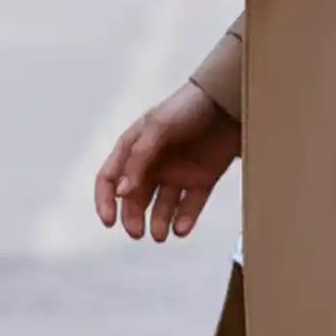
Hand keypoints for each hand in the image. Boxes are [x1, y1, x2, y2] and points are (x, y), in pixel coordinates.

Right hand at [94, 82, 240, 241]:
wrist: (230, 100)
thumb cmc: (189, 107)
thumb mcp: (158, 127)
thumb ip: (139, 159)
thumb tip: (121, 192)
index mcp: (135, 147)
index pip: (110, 178)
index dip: (105, 201)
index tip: (109, 222)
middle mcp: (154, 163)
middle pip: (135, 198)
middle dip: (132, 218)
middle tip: (137, 233)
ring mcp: (178, 173)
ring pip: (162, 207)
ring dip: (158, 223)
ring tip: (160, 235)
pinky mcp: (202, 179)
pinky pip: (190, 206)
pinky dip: (184, 220)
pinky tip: (181, 229)